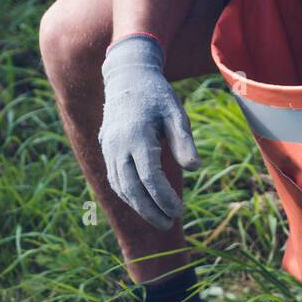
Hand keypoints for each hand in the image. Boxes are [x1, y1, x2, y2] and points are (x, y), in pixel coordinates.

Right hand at [99, 34, 199, 230]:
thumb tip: (195, 168)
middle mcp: (118, 145)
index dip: (163, 197)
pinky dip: (129, 195)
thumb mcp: (175, 112)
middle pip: (132, 188)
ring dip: (139, 207)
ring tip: (160, 219)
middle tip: (169, 224)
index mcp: (137, 135)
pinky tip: (144, 204)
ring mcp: (109, 148)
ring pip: (121, 187)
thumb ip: (183, 140)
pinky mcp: (106, 150)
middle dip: (150, 210)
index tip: (178, 210)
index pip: (149, 176)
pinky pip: (115, 179)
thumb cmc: (157, 96)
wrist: (126, 77)